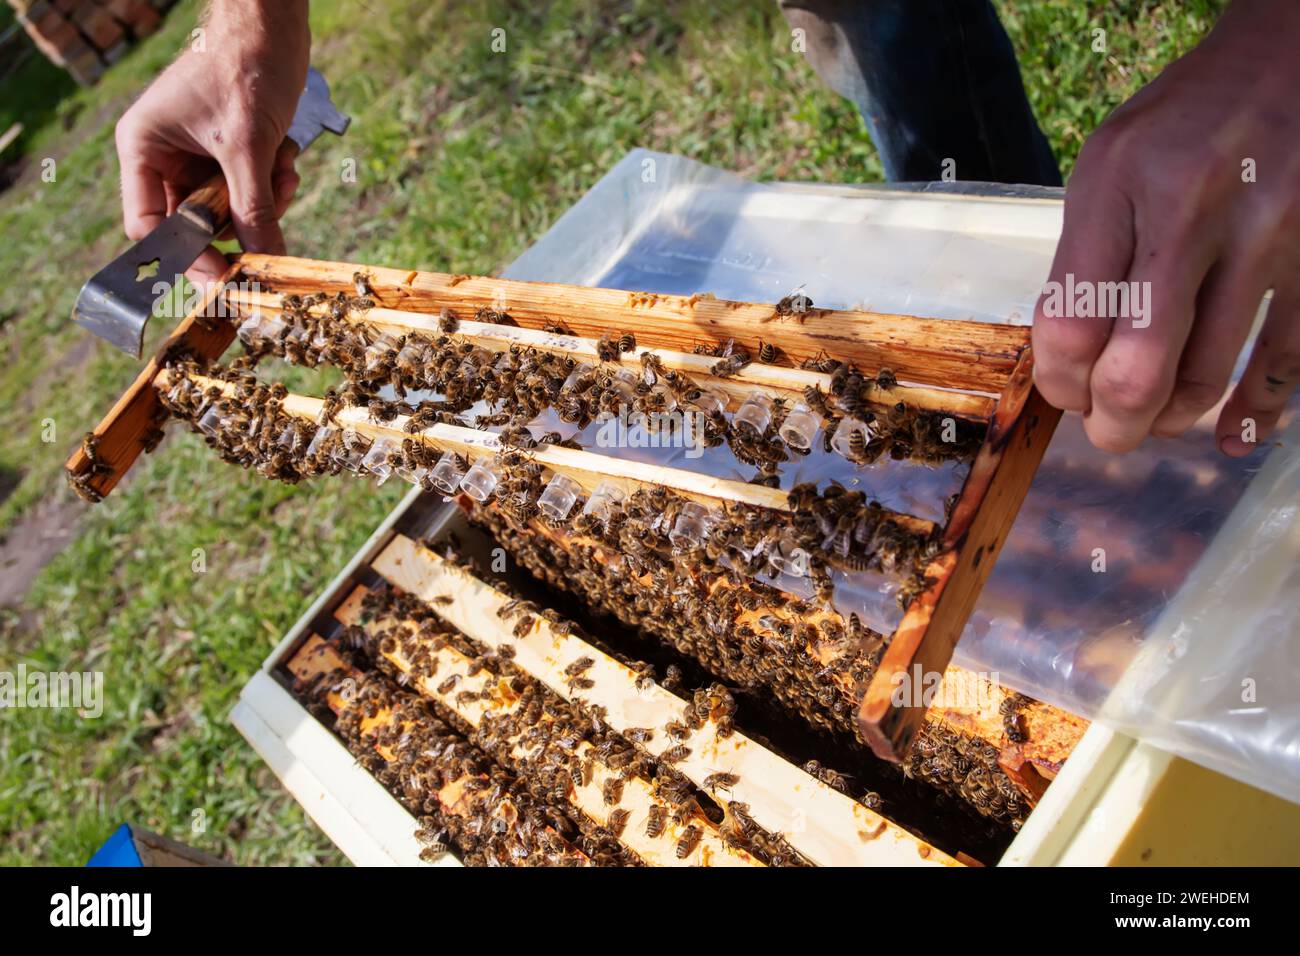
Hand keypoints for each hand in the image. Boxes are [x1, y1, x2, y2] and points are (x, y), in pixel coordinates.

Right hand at [114, 0, 310, 282]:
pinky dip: (275, 186)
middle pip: (198, 226)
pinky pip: (253, 196)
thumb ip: (254, 208)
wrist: (274, 25)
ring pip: (233, 214)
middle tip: (269, 229)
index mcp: (144, 149)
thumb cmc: (246, 66)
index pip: (150, 225)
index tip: (224, 278)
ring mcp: (201, 159)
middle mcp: (166, 158)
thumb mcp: (249, 146)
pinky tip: (286, 159)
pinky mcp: (234, 157)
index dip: (185, 256)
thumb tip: (264, 261)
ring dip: (264, 203)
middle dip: (239, 223)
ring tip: (280, 170)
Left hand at [1032, 0, 1299, 456]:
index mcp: (1120, 187)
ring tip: (1159, 420)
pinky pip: (1284, 360)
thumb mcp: (1108, 167)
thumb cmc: (1184, 121)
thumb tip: (1070, 358)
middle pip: (1136, 367)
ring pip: (1208, 373)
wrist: (1291, 57)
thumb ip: (1084, 254)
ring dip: (1174, 418)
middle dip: (1113, 423)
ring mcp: (1265, 238)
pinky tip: (1230, 435)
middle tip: (1107, 435)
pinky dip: (1254, 412)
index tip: (1065, 394)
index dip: (1060, 382)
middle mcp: (1191, 214)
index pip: (1070, 324)